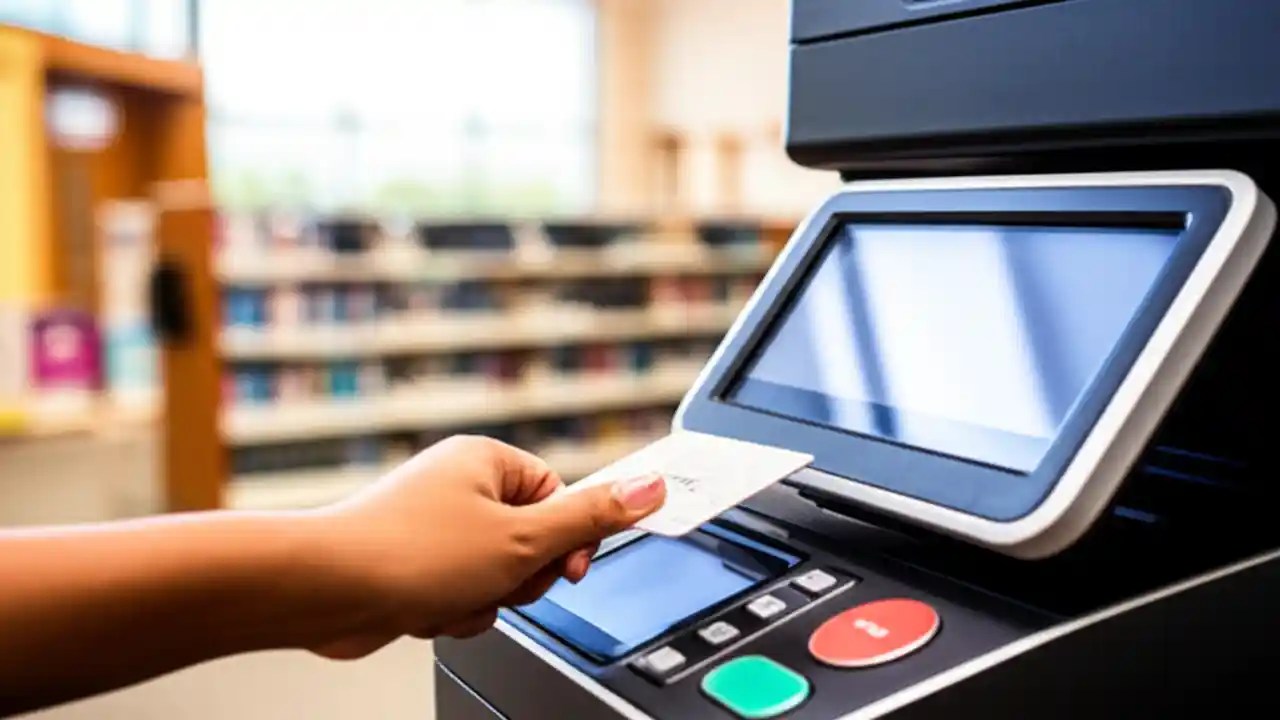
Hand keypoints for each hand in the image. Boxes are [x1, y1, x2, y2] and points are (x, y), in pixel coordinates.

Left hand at [307, 435, 665, 658]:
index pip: (559, 496)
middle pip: (532, 541)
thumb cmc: (410, 553)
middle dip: (518, 576)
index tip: (561, 566)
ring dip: (483, 599)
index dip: (565, 540)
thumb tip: (651, 487)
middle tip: (494, 579)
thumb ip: (591, 517)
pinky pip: (462, 592)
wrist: (325, 590)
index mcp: (488, 461)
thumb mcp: (522, 539)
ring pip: (497, 575)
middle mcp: (460, 486)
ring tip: (449, 594)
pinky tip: (425, 608)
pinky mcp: (415, 563)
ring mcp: (435, 526)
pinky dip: (452, 609)